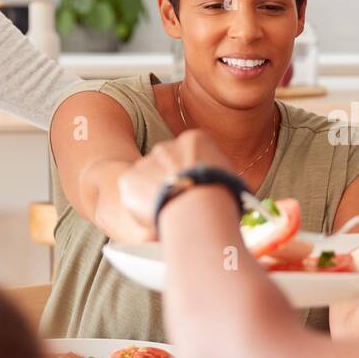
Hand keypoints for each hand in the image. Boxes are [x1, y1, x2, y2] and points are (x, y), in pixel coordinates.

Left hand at [115, 129, 231, 238]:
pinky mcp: (129, 179)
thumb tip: (218, 186)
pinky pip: (135, 194)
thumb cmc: (222, 195)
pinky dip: (142, 206)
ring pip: (150, 181)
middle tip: (184, 206)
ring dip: (158, 196)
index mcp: (195, 140)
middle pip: (169, 167)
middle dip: (175, 184)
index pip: (193, 156)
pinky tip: (155, 217)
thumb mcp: (229, 176)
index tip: (199, 192)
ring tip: (171, 215)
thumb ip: (217, 175)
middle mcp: (167, 146)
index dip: (196, 176)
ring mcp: (145, 162)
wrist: (196, 204)